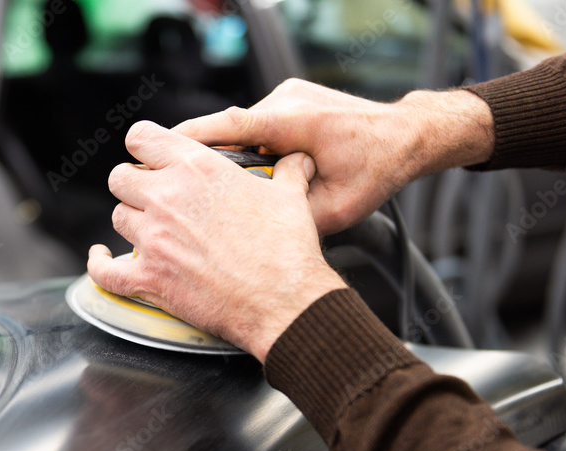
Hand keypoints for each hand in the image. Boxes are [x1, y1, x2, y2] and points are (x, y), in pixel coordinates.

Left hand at [87, 121, 346, 362]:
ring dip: (130, 223)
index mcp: (196, 168)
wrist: (283, 299)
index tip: (147, 156)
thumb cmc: (286, 249)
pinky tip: (102, 257)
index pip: (142, 138)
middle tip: (149, 198)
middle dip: (132, 186)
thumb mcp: (290, 196)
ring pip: (117, 218)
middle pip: (120, 178)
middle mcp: (167, 197)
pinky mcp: (148, 277)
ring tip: (148, 230)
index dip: (142, 146)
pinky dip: (99, 264)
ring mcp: (152, 238)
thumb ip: (288, 172)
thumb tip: (299, 160)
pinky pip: (104, 270)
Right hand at [173, 79, 494, 234]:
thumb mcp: (339, 208)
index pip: (233, 124)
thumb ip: (296, 219)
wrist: (407, 137)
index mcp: (298, 122)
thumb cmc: (379, 169)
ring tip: (209, 188)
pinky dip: (243, 147)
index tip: (158, 152)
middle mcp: (288, 102)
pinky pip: (254, 124)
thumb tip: (256, 239)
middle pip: (229, 127)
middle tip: (170, 180)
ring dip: (226, 154)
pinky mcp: (289, 100)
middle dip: (200, 154)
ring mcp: (288, 97)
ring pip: (241, 128)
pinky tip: (240, 174)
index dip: (193, 139)